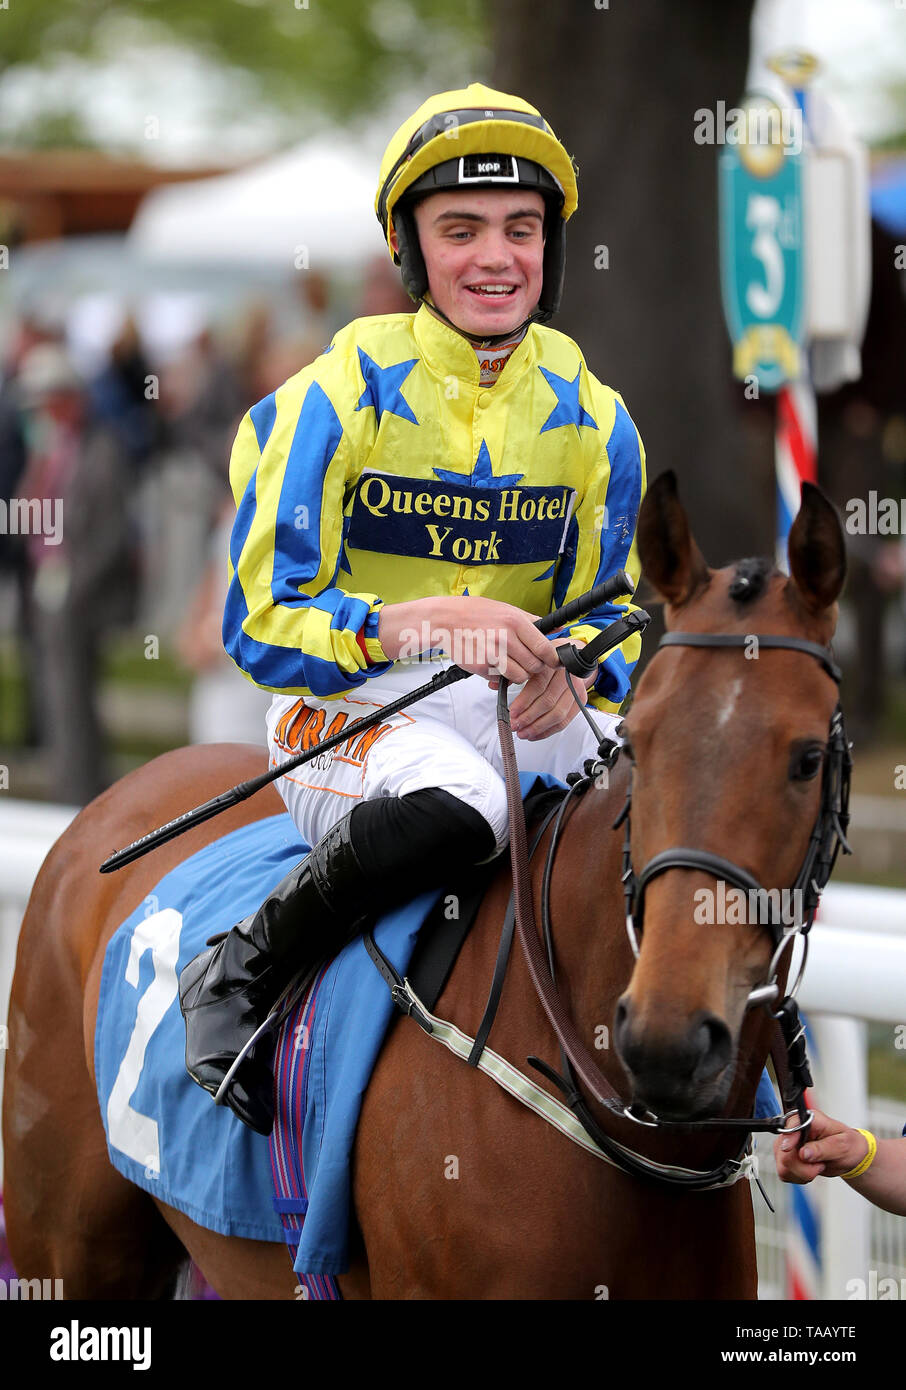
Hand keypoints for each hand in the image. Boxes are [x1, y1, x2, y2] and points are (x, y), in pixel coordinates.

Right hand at [378, 596, 560, 683]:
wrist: (445, 620)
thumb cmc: (476, 613)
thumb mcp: (507, 609)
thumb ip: (533, 621)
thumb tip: (560, 627)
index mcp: (516, 622)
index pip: (545, 648)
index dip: (552, 659)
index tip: (552, 662)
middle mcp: (506, 637)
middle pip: (535, 666)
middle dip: (533, 667)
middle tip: (525, 662)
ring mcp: (493, 653)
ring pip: (520, 676)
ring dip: (517, 674)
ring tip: (508, 664)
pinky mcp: (481, 666)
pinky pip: (500, 679)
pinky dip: (499, 676)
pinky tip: (491, 663)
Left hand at [502, 637, 596, 740]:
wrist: (567, 656)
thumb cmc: (544, 659)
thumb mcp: (527, 660)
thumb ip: (511, 673)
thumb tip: (493, 684)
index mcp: (551, 663)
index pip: (537, 685)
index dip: (524, 701)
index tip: (512, 712)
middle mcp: (566, 675)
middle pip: (548, 702)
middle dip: (528, 717)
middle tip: (515, 725)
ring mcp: (576, 687)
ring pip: (557, 714)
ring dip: (538, 727)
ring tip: (523, 733)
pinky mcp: (581, 699)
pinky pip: (565, 720)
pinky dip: (549, 730)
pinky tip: (535, 734)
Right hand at [774, 1107, 870, 1182]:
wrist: (848, 1156)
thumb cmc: (848, 1144)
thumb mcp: (842, 1145)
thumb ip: (822, 1148)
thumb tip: (803, 1153)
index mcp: (809, 1119)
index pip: (791, 1124)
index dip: (788, 1137)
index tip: (788, 1149)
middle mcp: (795, 1130)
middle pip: (784, 1151)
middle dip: (802, 1166)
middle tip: (819, 1165)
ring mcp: (789, 1145)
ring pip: (783, 1165)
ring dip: (801, 1173)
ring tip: (817, 1167)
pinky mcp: (787, 1158)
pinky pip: (784, 1173)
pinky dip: (798, 1177)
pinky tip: (810, 1171)